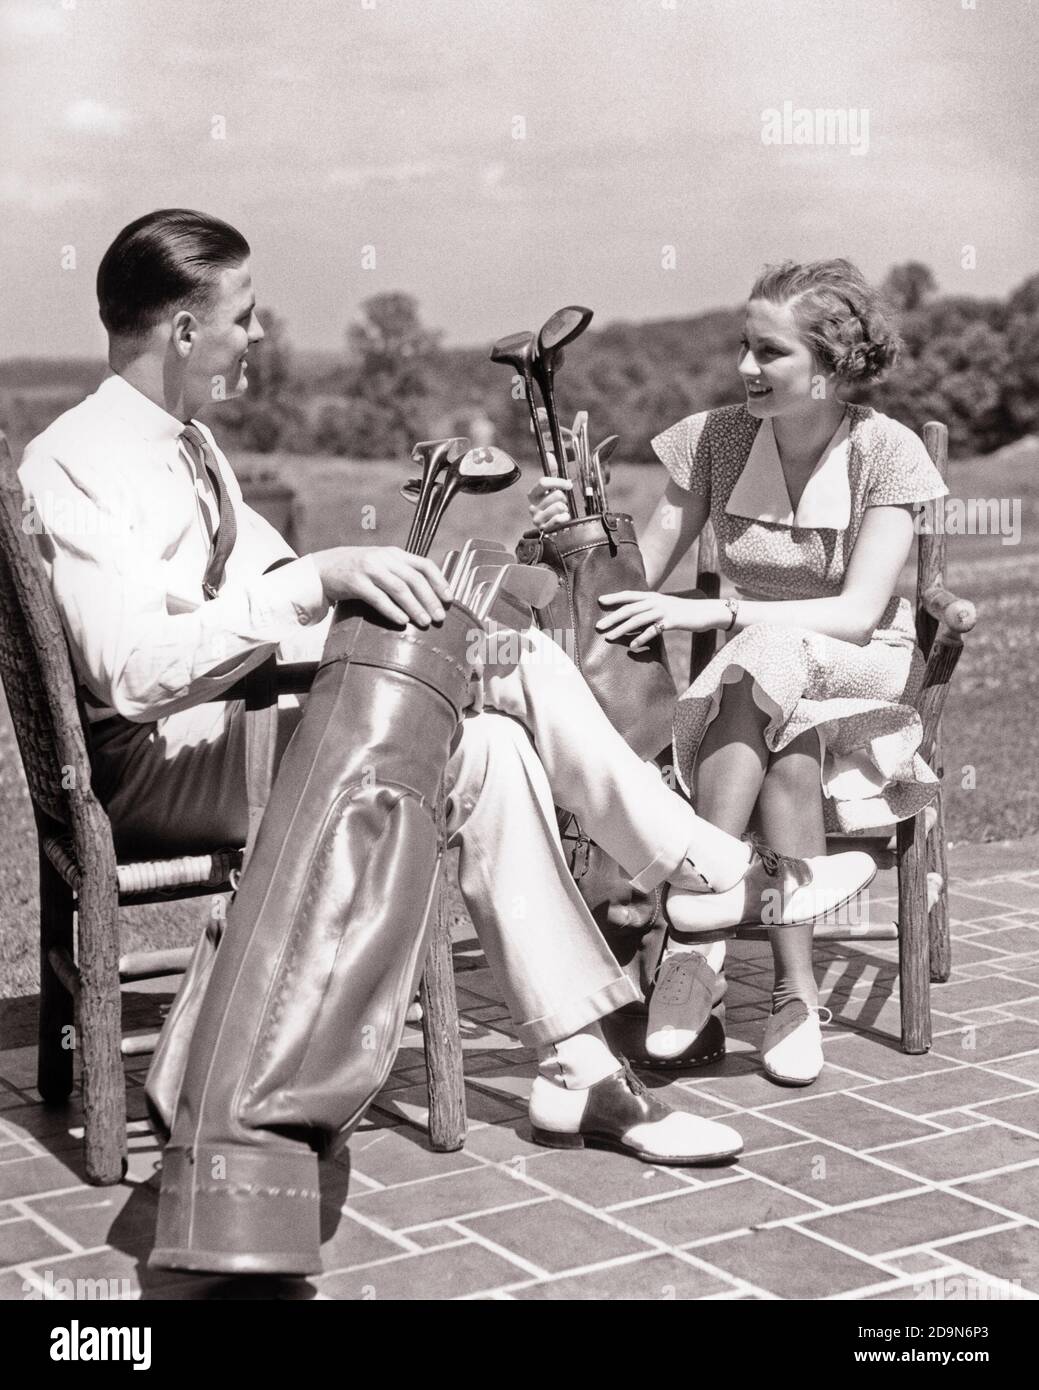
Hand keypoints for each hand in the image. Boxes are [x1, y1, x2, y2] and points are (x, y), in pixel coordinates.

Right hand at [312, 546, 449, 626]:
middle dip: (430, 599)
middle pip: (414, 579)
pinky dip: (392, 610)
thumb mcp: (382, 565)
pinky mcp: (355, 582)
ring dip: (414, 607)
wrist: (323, 568)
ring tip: (425, 622)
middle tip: (439, 617)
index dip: (440, 581)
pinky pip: (377, 598)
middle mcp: (384, 558)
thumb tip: (429, 596)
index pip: (424, 565)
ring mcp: (369, 568)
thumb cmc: (358, 571)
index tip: (449, 599)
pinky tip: (402, 622)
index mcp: (395, 554)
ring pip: (399, 588)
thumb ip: (401, 574)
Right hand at [527, 477, 572, 532]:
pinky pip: (558, 519)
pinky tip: (562, 520)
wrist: (553, 530)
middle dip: (564, 498)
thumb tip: (568, 482)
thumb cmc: (553, 511)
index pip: (543, 483)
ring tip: (561, 513)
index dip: (558, 482)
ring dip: (564, 510)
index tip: (568, 485)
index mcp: (533, 496)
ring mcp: (537, 518)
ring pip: (559, 506)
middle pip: (557, 494)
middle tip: (562, 504)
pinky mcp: (543, 528)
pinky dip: (564, 518)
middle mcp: (533, 507)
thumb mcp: (552, 497)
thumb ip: (557, 488)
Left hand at [596, 591, 725, 650]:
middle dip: (612, 617)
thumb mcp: (664, 606)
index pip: (629, 595)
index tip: (599, 601)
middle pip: (630, 608)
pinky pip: (654, 630)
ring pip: (638, 619)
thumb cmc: (682, 611)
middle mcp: (656, 601)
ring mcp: (664, 610)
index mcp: (652, 596)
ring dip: (622, 629)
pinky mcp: (672, 621)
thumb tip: (634, 617)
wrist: (705, 612)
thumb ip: (649, 609)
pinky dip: (642, 638)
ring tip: (610, 637)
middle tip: (598, 626)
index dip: (614, 597)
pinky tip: (633, 646)